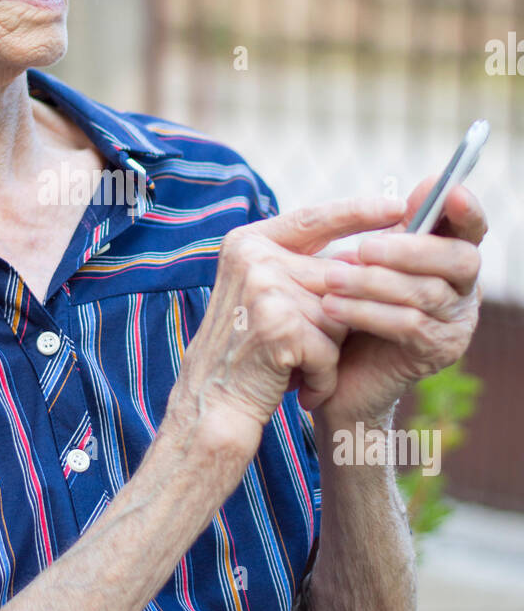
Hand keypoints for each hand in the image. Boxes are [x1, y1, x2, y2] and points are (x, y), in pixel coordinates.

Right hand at [165, 196, 407, 469]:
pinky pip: (330, 349)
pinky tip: (295, 386)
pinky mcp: (280, 325)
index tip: (398, 206)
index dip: (358, 212)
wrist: (212, 404)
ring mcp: (266, 288)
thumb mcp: (265, 294)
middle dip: (336, 318)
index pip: (313, 218)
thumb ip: (304, 268)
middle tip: (300, 348)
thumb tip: (372, 252)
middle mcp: (254, 257)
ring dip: (327, 351)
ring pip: (338, 315)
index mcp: (248, 242)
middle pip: (336, 276)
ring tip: (292, 369)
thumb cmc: (247, 351)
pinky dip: (321, 376)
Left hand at [312, 180, 486, 426]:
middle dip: (410, 249)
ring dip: (373, 282)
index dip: (467, 210)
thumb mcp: (369, 264)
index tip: (451, 191)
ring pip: (426, 292)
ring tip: (331, 279)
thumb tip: (425, 185)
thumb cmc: (352, 307)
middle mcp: (465, 290)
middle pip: (459, 260)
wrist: (338, 374)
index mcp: (451, 258)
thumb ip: (395, 230)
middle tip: (363, 249)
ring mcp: (457, 323)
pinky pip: (408, 325)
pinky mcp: (439, 351)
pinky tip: (332, 307)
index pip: (471, 229)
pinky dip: (367, 312)